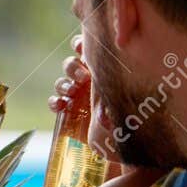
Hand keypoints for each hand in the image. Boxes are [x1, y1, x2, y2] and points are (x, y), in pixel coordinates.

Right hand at [49, 34, 122, 168]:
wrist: (124, 141)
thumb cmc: (131, 114)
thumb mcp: (129, 95)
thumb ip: (125, 83)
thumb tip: (122, 66)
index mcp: (100, 69)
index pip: (85, 49)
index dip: (79, 45)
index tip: (82, 49)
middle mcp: (86, 79)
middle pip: (71, 64)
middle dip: (73, 68)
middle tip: (83, 77)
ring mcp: (76, 95)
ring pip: (62, 82)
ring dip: (65, 85)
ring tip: (73, 92)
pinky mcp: (68, 111)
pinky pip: (55, 101)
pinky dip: (55, 102)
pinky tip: (61, 106)